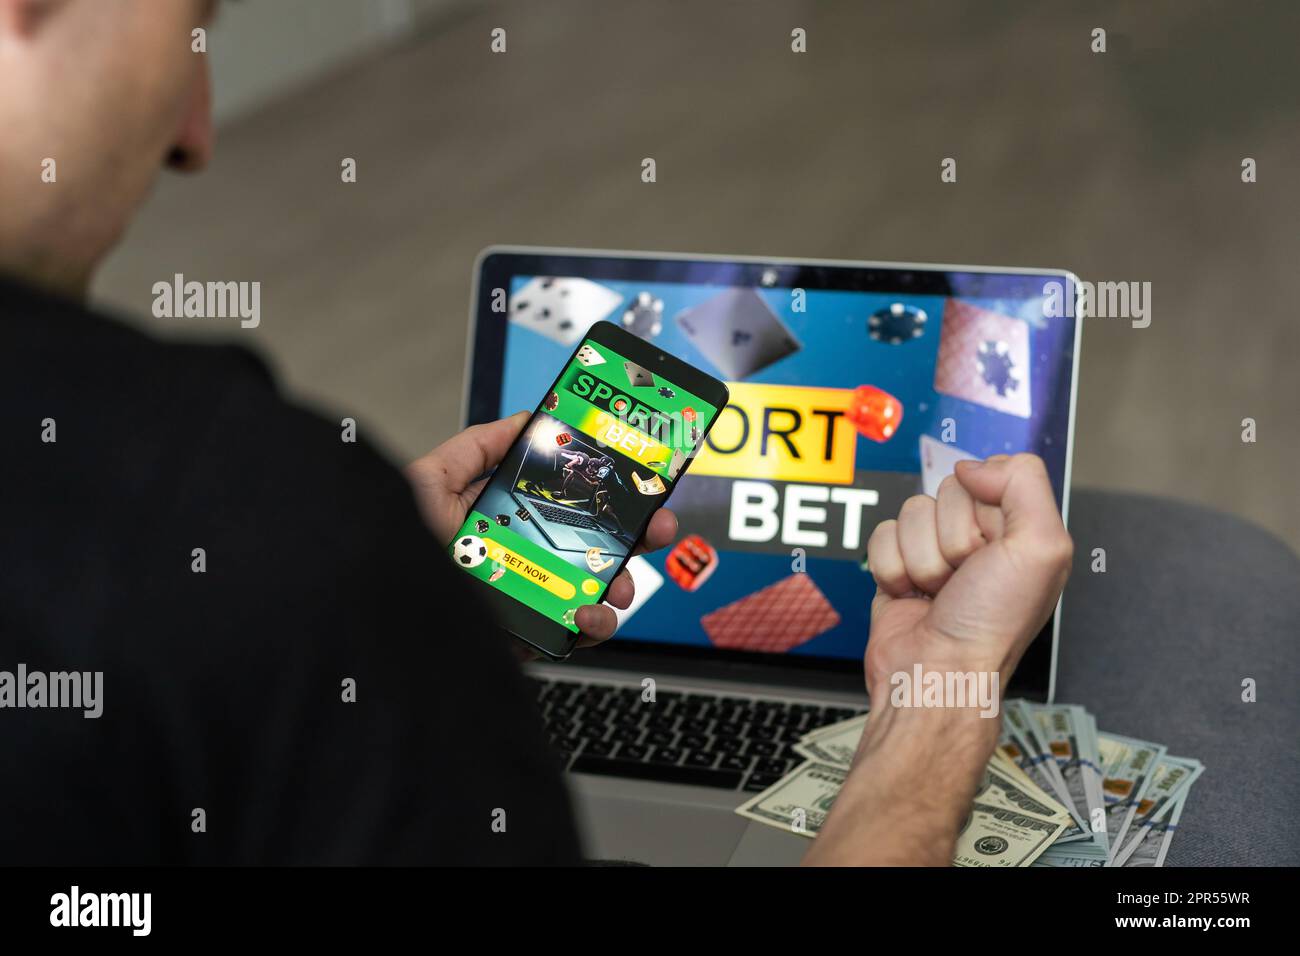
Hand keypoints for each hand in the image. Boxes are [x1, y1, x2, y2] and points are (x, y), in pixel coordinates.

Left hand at [404, 412, 677, 654]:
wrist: (373, 613)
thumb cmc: (389, 546)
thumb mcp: (429, 480)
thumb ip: (477, 448)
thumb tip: (526, 418)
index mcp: (505, 516)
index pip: (567, 500)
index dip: (607, 491)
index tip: (637, 480)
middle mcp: (523, 556)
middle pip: (595, 543)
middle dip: (636, 534)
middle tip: (657, 528)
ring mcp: (530, 598)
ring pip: (596, 589)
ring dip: (623, 583)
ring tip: (621, 583)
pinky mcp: (529, 635)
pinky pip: (573, 634)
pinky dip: (593, 625)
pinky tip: (588, 614)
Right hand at [863, 453, 1072, 697]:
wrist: (937, 674)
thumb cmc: (992, 625)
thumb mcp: (1042, 548)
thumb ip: (1023, 483)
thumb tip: (972, 466)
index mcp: (1022, 532)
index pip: (992, 475)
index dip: (986, 509)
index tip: (994, 549)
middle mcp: (981, 540)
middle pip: (946, 491)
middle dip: (951, 537)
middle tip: (965, 577)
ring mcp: (936, 553)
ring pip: (910, 511)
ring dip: (921, 557)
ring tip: (939, 592)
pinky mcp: (898, 566)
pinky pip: (881, 535)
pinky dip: (892, 568)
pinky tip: (911, 596)